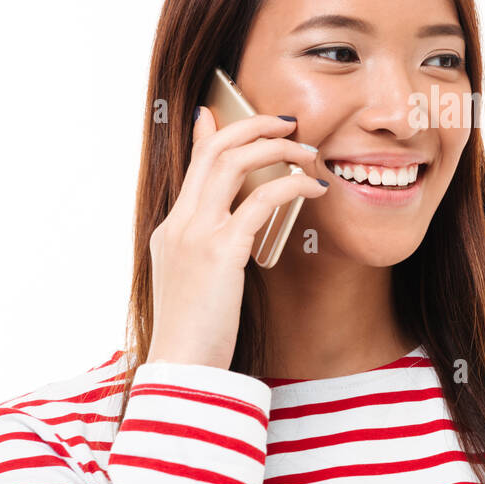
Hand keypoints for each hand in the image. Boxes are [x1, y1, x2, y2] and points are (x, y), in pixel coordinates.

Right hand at [146, 108, 328, 369]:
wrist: (181, 370)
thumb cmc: (196, 336)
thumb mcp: (196, 285)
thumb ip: (211, 251)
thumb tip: (233, 234)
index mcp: (171, 230)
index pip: (193, 166)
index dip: (212, 134)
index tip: (226, 113)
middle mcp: (179, 225)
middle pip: (213, 151)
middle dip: (252, 127)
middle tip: (288, 124)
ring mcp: (196, 235)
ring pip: (233, 163)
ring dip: (276, 148)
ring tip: (308, 151)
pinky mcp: (221, 252)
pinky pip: (260, 201)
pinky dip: (291, 186)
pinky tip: (313, 188)